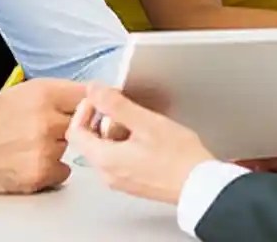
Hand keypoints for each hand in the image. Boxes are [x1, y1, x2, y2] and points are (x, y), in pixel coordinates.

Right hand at [0, 78, 84, 193]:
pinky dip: (53, 169)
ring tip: (34, 144)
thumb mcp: (26, 91)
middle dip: (73, 126)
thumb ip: (61, 94)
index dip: (90, 103)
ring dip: (60, 148)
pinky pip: (64, 171)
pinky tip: (33, 160)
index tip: (90, 108)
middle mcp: (46, 120)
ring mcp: (44, 149)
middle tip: (53, 128)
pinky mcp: (39, 174)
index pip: (89, 95)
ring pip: (74, 148)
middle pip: (85, 124)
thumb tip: (93, 98)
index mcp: (45, 94)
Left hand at [67, 83, 214, 204]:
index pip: (75, 132)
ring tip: (143, 122)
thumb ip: (116, 104)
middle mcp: (107, 174)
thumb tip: (94, 90)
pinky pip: (120, 158)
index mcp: (105, 160)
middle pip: (90, 140)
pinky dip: (128, 142)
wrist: (200, 186)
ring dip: (118, 130)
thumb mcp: (146, 122)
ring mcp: (120, 180)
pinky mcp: (134, 182)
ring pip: (106, 148)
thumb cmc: (178, 158)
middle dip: (104, 118)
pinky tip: (149, 137)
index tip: (100, 98)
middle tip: (127, 107)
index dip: (84, 110)